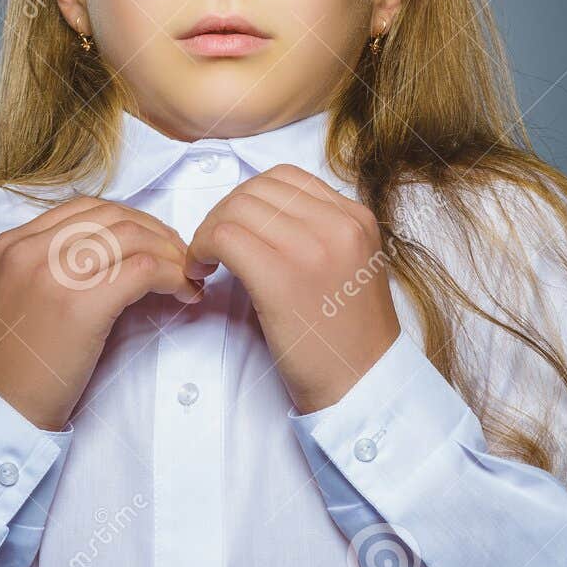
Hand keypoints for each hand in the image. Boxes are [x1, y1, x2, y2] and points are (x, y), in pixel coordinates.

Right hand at [0, 196, 203, 430]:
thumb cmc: (13, 365)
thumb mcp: (19, 296)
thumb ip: (53, 266)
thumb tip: (120, 255)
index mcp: (12, 244)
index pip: (84, 210)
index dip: (129, 220)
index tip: (154, 241)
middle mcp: (29, 250)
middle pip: (112, 216)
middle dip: (156, 232)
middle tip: (179, 256)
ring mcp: (53, 275)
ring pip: (132, 237)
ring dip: (170, 253)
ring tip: (185, 277)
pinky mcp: (80, 305)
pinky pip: (144, 270)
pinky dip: (172, 277)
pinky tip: (183, 294)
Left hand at [182, 164, 399, 413]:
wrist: (364, 387)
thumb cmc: (350, 338)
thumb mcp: (352, 266)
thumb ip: (319, 232)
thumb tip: (261, 217)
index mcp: (356, 219)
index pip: (286, 179)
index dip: (249, 200)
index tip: (238, 228)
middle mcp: (338, 225)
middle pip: (257, 189)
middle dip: (225, 212)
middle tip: (214, 247)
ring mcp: (312, 249)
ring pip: (237, 208)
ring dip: (210, 230)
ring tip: (207, 262)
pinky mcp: (282, 279)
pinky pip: (225, 238)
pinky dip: (202, 249)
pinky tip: (203, 273)